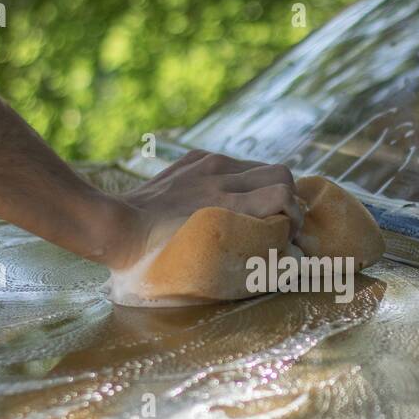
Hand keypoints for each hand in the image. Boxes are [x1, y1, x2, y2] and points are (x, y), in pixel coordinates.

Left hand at [98, 151, 305, 269]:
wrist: (121, 227)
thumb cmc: (162, 255)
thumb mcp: (209, 259)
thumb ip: (247, 248)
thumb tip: (280, 249)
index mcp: (226, 204)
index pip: (284, 194)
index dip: (296, 215)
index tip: (291, 233)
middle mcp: (221, 177)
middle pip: (281, 173)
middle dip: (291, 196)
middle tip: (284, 219)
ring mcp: (207, 163)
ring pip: (259, 166)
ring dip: (267, 187)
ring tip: (259, 208)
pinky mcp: (195, 158)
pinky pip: (232, 163)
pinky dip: (240, 179)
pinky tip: (228, 196)